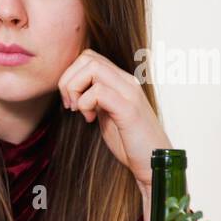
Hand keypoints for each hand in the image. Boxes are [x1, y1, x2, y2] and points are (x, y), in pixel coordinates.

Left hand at [58, 49, 171, 189]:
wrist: (152, 163)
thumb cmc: (129, 141)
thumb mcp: (107, 113)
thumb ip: (95, 98)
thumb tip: (74, 89)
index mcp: (122, 81)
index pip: (89, 57)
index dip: (71, 75)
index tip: (70, 100)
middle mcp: (127, 81)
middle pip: (88, 57)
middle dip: (68, 80)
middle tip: (70, 105)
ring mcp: (130, 93)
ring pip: (92, 68)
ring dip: (75, 89)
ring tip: (78, 110)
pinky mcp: (129, 110)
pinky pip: (99, 91)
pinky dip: (85, 104)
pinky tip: (89, 119)